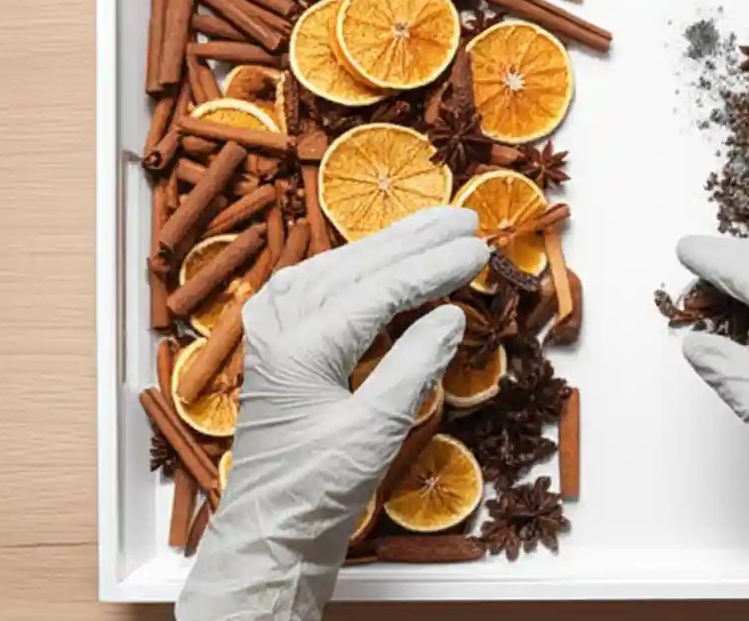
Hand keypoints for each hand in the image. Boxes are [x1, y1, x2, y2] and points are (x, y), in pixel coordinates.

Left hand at [176, 207, 488, 620]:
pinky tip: (385, 256)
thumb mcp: (373, 434)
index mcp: (299, 346)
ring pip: (339, 267)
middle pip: (358, 265)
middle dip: (415, 240)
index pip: (380, 288)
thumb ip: (413, 367)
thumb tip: (452, 316)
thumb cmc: (317, 490)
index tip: (479, 248)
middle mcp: (279, 324)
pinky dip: (363, 267)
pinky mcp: (279, 340)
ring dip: (391, 247)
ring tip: (438, 227)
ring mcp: (273, 328)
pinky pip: (323, 283)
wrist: (269, 529)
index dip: (434, 266)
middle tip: (467, 219)